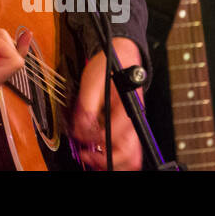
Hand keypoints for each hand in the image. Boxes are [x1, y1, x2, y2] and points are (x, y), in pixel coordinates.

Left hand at [71, 37, 143, 169]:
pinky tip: (97, 150)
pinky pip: (127, 149)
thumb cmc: (109, 65)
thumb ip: (87, 105)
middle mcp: (134, 118)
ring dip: (111, 160)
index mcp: (127, 106)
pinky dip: (113, 154)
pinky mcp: (128, 126)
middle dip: (106, 159)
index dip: (95, 139)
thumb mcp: (92, 80)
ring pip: (131, 155)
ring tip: (91, 157)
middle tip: (86, 155)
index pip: (115, 134)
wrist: (123, 55)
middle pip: (130, 153)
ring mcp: (132, 124)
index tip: (81, 136)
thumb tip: (81, 128)